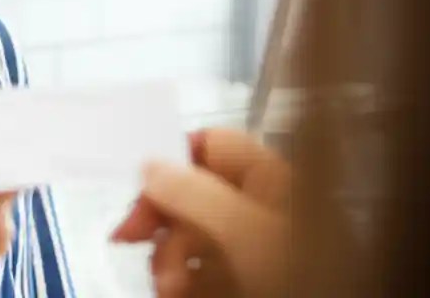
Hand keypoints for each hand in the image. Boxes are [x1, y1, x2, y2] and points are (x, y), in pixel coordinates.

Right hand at [110, 129, 289, 297]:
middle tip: (128, 239)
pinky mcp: (244, 284)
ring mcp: (252, 251)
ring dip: (167, 261)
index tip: (141, 189)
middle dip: (161, 220)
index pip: (210, 146)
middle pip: (191, 194)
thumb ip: (195, 193)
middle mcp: (259, 210)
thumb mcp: (245, 231)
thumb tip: (151, 166)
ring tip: (169, 288)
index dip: (173, 161)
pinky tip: (177, 295)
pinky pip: (199, 275)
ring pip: (189, 240)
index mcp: (270, 180)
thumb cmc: (302, 278)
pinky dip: (182, 284)